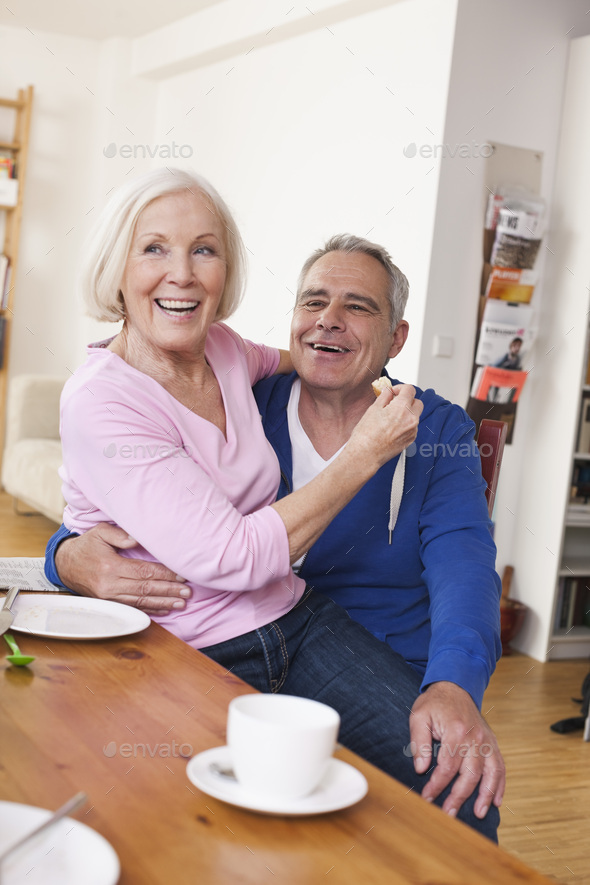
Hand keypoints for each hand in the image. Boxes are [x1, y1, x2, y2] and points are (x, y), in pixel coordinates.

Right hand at [55, 524, 190, 613]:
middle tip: (187, 592)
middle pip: (145, 590)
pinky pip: (132, 609)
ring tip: (181, 603)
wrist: (64, 565)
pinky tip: (165, 609)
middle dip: (168, 591)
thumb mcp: (99, 532)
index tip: (181, 575)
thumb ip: (119, 534)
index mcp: (110, 567)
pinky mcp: (108, 604)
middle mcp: (110, 586)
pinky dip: (150, 610)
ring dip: (163, 603)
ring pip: (141, 602)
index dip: (164, 574)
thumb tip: (138, 538)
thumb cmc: (86, 546)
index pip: (144, 572)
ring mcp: (108, 598)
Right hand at [348, 383, 422, 466]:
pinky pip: (412, 427)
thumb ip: (384, 396)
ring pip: (415, 415)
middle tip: (395, 402)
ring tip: (391, 417)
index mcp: (402, 408)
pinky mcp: (411, 439)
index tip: (393, 392)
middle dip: (407, 400)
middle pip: (417, 402)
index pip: (410, 389)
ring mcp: (413, 430)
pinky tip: (392, 427)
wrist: (366, 454)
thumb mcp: (373, 409)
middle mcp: (411, 419)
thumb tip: (389, 391)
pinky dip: (405, 424)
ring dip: (407, 412)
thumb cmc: (366, 434)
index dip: (400, 388)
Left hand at [409, 681, 504, 818]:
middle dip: (459, 797)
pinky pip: (500, 766)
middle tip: (448, 814)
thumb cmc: (434, 703)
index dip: (437, 785)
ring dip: (485, 795)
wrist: (455, 686)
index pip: (447, 766)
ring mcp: (487, 740)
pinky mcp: (492, 742)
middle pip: (470, 774)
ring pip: (490, 772)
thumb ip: (419, 741)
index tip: (427, 798)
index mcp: (455, 731)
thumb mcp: (419, 716)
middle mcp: (475, 737)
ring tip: (478, 813)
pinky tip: (497, 801)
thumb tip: (420, 768)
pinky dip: (500, 784)